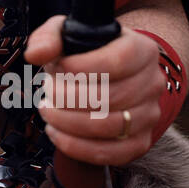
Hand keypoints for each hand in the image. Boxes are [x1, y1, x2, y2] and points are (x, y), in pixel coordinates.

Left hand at [23, 15, 164, 166]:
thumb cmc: (84, 53)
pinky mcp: (140, 142)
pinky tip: (56, 132)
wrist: (108, 77)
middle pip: (111, 97)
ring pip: (109, 126)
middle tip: (47, 91)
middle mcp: (153, 83)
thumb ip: (48, 38)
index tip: (56, 68)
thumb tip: (36, 54)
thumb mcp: (66, 34)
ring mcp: (149, 115)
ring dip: (68, 122)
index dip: (83, 68)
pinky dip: (77, 146)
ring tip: (47, 110)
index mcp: (142, 50)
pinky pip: (112, 153)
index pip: (118, 61)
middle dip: (68, 97)